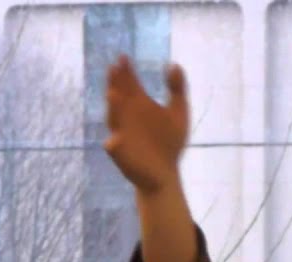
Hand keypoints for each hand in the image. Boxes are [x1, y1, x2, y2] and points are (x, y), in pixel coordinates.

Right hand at [104, 55, 189, 193]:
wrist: (165, 174)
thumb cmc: (169, 142)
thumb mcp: (178, 113)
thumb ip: (177, 89)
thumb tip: (174, 64)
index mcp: (139, 104)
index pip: (130, 83)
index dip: (126, 70)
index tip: (124, 57)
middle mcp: (126, 116)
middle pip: (119, 96)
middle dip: (116, 83)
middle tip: (115, 69)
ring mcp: (122, 134)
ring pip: (114, 119)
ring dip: (113, 108)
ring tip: (113, 95)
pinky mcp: (121, 154)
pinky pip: (115, 148)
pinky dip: (114, 144)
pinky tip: (114, 141)